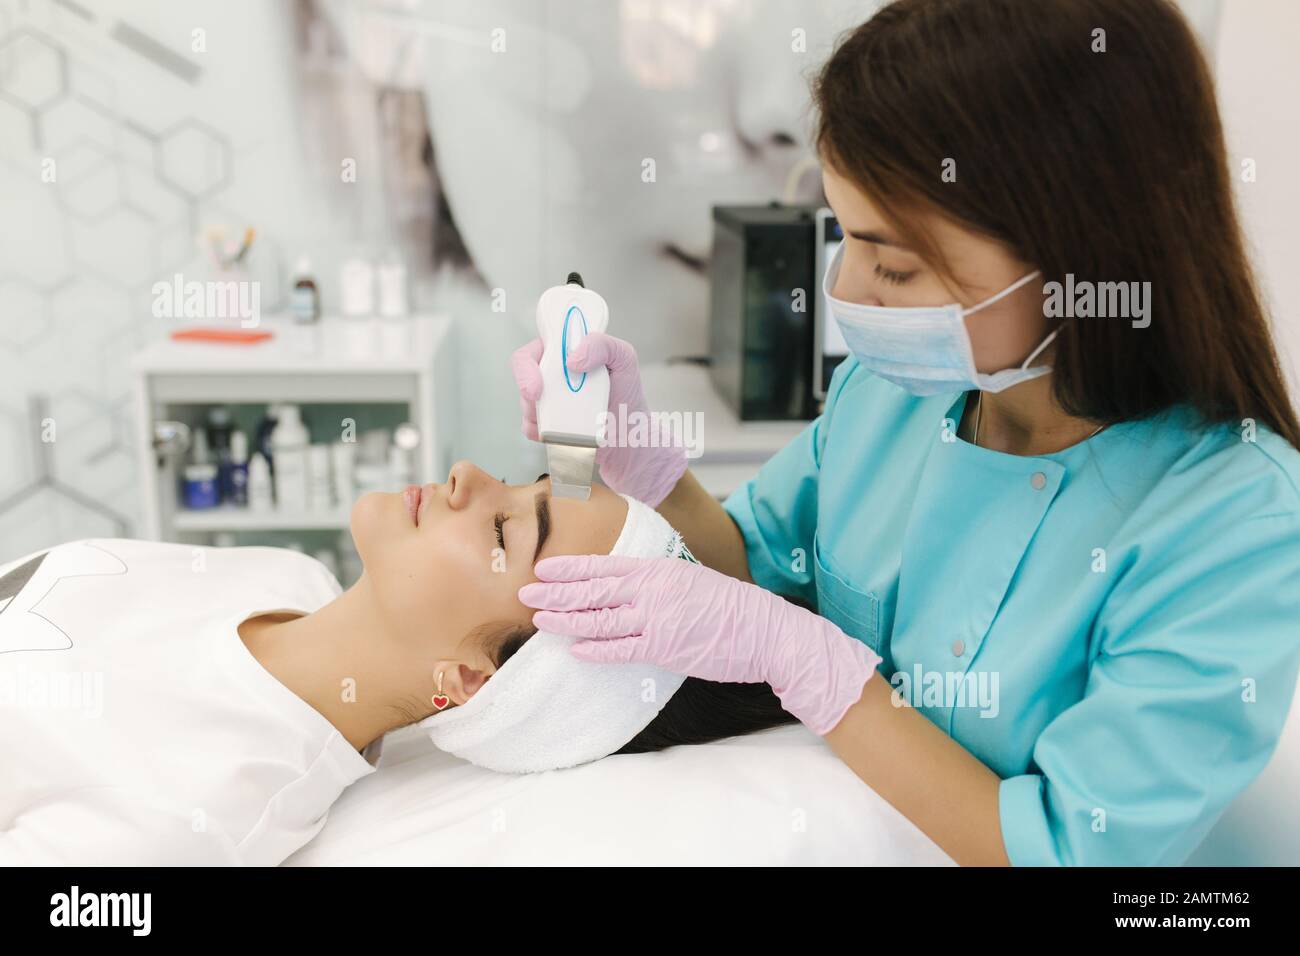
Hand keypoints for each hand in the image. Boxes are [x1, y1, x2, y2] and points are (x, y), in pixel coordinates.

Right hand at [510, 332, 687, 506]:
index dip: (529, 361)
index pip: (536, 347)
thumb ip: (603, 345)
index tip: (538, 380)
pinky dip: (540, 431)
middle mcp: (552, 373)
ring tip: (566, 417)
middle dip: (525, 384)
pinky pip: (530, 427)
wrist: (629, 436)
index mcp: (566, 351)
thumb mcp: (624, 358)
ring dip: (539, 410)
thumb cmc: (627, 394)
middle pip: (523, 372)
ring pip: (526, 402)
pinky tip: (560, 433)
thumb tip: (573, 359)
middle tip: (537, 397)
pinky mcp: (545, 424)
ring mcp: (547, 399)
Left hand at [517, 554, 882, 734]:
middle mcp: (653, 590)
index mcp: (658, 569)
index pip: (604, 565)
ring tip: (540, 618)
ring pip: (600, 619)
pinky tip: (575, 648)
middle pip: (594, 589)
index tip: (543, 567)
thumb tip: (622, 585)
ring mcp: (658, 619)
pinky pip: (622, 649)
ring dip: (567, 619)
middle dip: (556, 591)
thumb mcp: (687, 580)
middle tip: (526, 591)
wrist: (764, 630)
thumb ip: (654, 581)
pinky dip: (596, 648)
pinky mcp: (665, 649)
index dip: (570, 567)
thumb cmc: (726, 608)